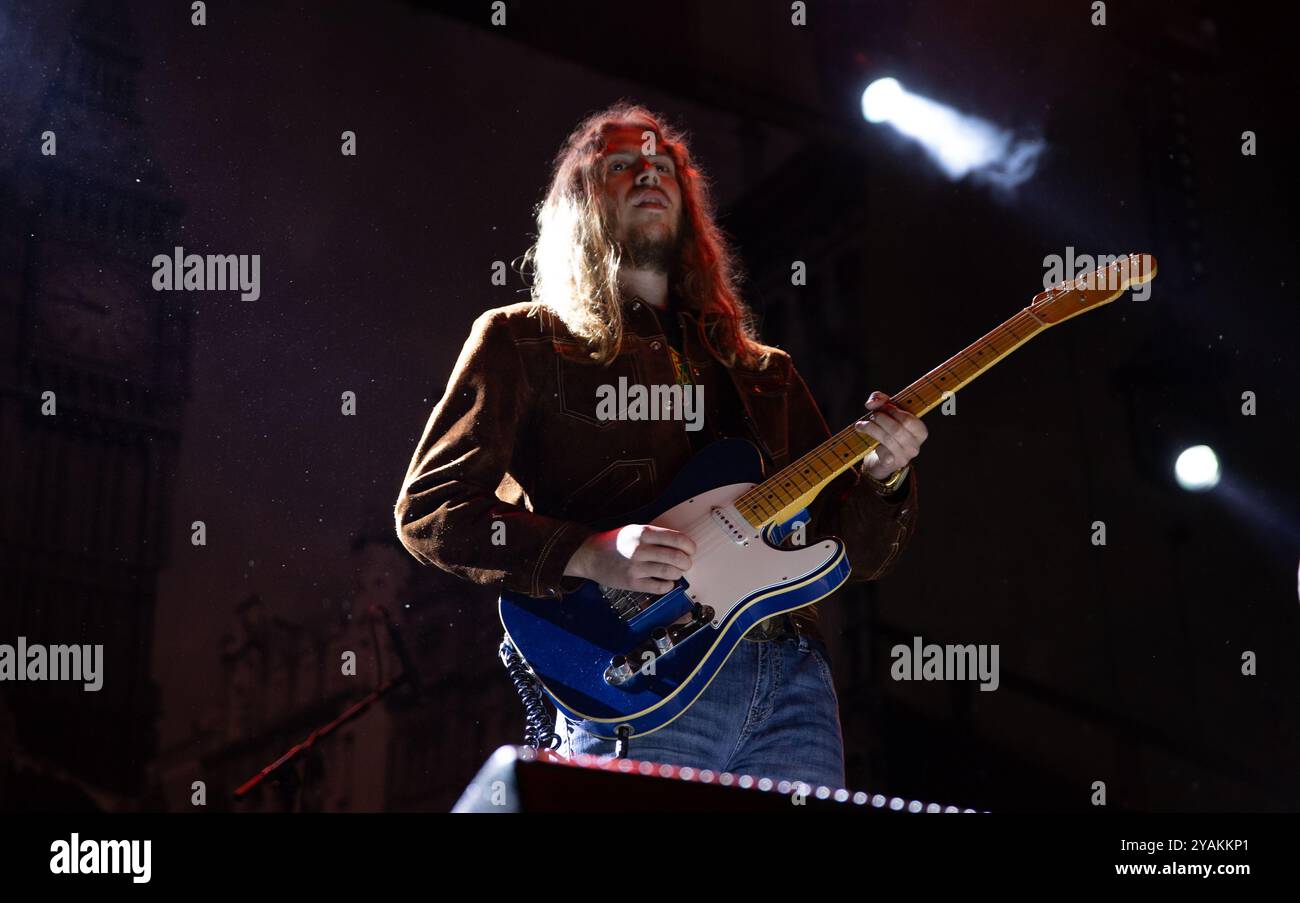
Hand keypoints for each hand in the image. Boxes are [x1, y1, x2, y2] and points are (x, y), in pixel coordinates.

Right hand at [564, 524, 696, 593]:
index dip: (689, 546)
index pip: (677, 538)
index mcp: (643, 533)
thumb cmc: (615, 542)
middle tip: (686, 563)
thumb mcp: (635, 530)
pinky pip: (659, 587)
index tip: (691, 550)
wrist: (590, 555)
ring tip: (674, 572)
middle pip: (676, 557)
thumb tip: (682, 545)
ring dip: (677, 574)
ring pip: (669, 572)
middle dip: (686, 562)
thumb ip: (656, 536)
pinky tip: (666, 582)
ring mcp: (636, 567)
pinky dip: (667, 586)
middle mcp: (640, 549)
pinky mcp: (632, 582)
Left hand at [854, 391, 927, 480]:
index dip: (893, 411)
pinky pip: (881, 451)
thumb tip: (870, 403)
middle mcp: (915, 446)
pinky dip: (870, 439)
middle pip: (897, 429)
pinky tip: (862, 434)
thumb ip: (881, 400)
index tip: (882, 407)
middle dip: (881, 419)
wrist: (880, 458)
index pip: (909, 420)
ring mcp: (905, 456)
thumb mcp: (887, 411)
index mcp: (920, 431)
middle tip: (872, 416)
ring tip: (863, 424)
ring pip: (888, 439)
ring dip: (872, 428)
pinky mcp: (892, 464)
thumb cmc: (886, 430)